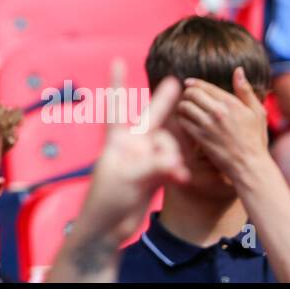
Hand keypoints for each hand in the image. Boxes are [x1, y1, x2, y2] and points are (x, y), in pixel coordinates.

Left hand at [77, 61, 190, 246]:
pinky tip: (181, 178)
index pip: (117, 106)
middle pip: (151, 118)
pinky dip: (177, 170)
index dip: (118, 83)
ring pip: (168, 145)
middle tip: (176, 81)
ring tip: (175, 173)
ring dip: (173, 157)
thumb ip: (154, 165)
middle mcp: (132, 146)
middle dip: (163, 101)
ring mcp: (145, 160)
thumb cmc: (107, 200)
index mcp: (116, 140)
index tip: (117, 60)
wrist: (108, 227)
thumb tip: (175, 160)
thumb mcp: (129, 179)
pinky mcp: (155, 175)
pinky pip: (173, 164)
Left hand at [175, 68, 268, 182]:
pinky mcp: (200, 138)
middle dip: (187, 94)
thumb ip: (245, 90)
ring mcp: (208, 125)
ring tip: (184, 109)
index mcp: (231, 103)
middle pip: (191, 93)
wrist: (250, 165)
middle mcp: (218, 112)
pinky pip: (182, 122)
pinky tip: (185, 122)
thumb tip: (239, 70)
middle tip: (187, 98)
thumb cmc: (255, 139)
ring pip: (184, 106)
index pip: (205, 86)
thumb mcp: (257, 112)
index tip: (188, 83)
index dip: (194, 83)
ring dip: (182, 106)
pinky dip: (181, 119)